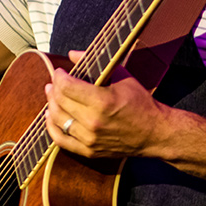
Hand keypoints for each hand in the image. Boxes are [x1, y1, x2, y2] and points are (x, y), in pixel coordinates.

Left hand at [43, 51, 172, 158]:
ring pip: (57, 120)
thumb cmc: (141, 103)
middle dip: (53, 88)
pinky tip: (50, 117)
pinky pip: (61, 140)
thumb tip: (72, 54)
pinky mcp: (89, 151)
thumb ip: (95, 64)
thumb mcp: (122, 77)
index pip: (67, 86)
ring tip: (51, 95)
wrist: (155, 133)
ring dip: (50, 105)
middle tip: (54, 82)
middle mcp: (93, 122)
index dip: (59, 76)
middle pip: (59, 101)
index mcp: (102, 101)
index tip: (59, 72)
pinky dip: (52, 127)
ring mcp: (90, 139)